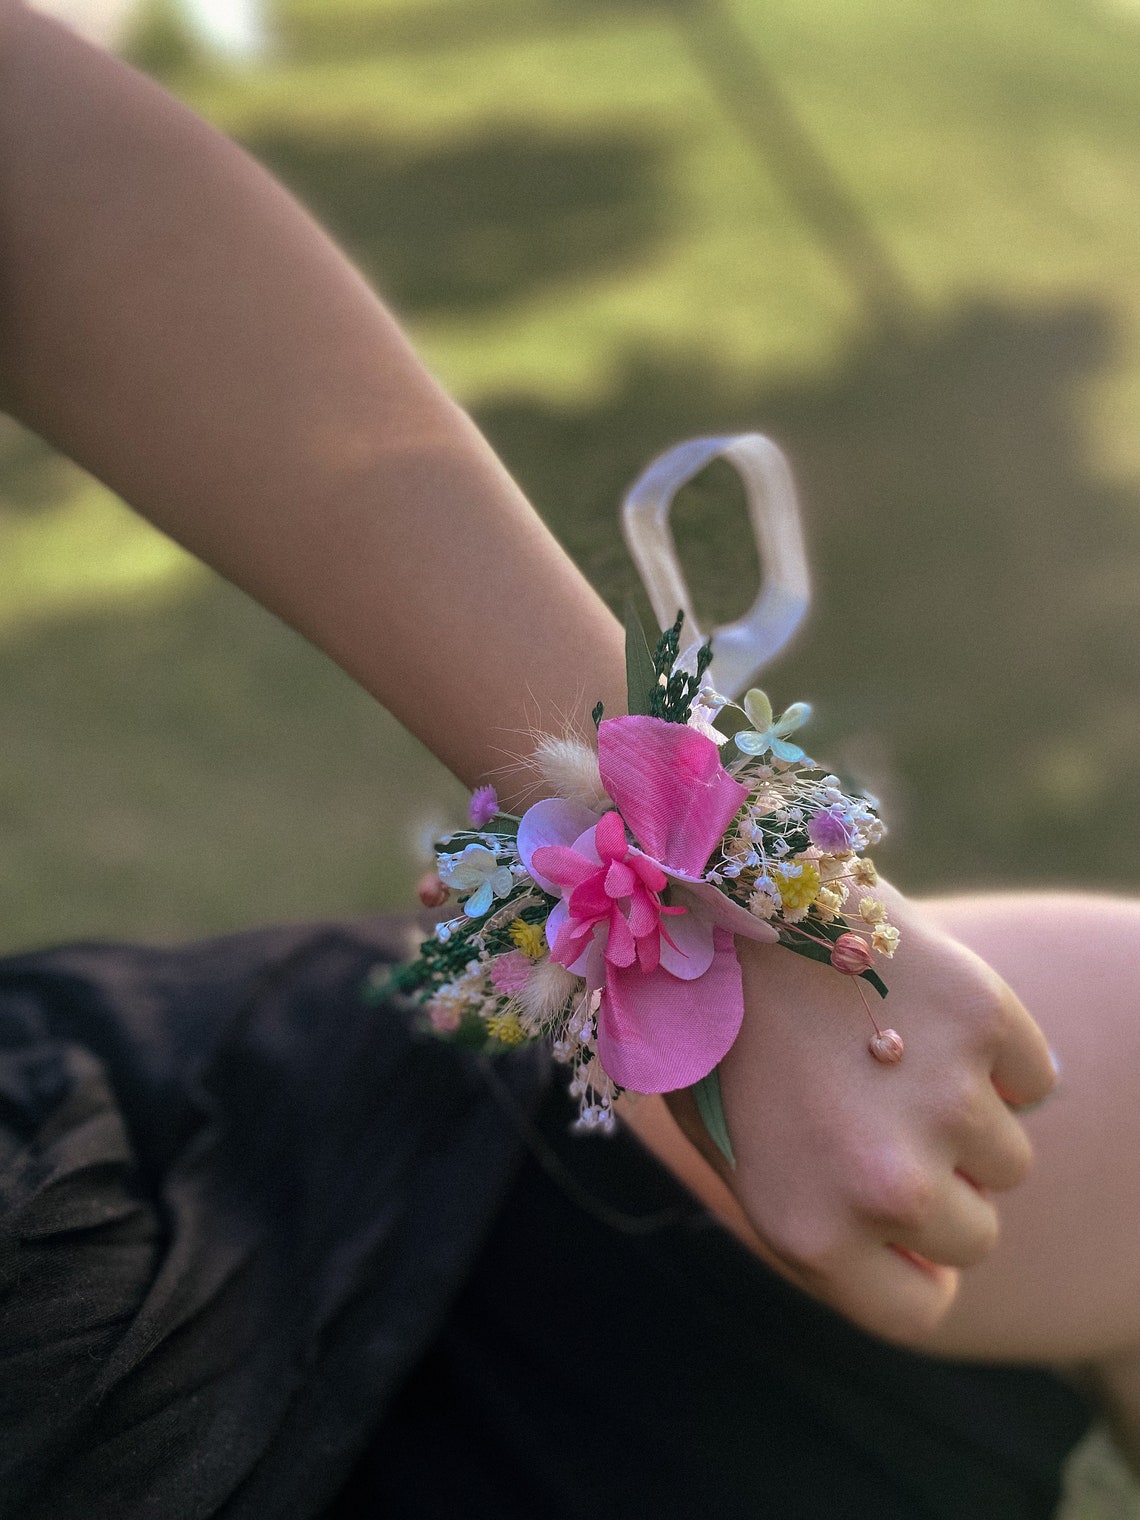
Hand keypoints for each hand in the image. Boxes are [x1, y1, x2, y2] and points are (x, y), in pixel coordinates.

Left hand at [677, 881, 1055, 1342]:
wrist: (707, 900)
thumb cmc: (713, 1029)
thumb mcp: (734, 1151)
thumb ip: (822, 1217)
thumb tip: (916, 1254)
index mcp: (812, 1232)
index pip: (921, 1310)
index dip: (917, 1267)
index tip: (906, 1232)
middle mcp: (887, 1188)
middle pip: (976, 1233)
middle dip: (941, 1184)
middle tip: (878, 1111)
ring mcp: (945, 1103)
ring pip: (1009, 1157)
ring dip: (966, 1115)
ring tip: (885, 1050)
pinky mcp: (983, 1019)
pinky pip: (1032, 1077)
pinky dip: (996, 1053)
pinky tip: (921, 1012)